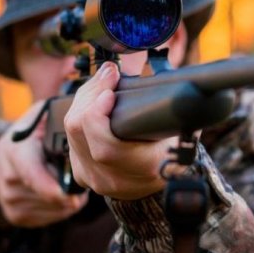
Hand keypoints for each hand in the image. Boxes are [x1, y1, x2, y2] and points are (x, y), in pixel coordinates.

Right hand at [0, 100, 87, 226]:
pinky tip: (60, 195)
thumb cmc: (35, 132)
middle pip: (47, 197)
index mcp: (14, 152)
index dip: (52, 189)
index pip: (32, 175)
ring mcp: (8, 199)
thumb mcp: (44, 117)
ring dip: (67, 202)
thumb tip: (83, 127)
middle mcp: (6, 178)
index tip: (73, 197)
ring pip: (51, 210)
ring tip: (69, 184)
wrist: (10, 149)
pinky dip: (60, 210)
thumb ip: (61, 121)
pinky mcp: (13, 215)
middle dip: (69, 191)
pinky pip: (47, 219)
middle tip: (81, 179)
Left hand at [63, 62, 174, 200]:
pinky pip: (70, 138)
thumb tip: (157, 84)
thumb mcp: (183, 130)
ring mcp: (94, 178)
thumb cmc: (176, 148)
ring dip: (84, 100)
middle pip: (80, 132)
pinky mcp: (81, 173)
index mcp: (145, 170)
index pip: (106, 148)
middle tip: (108, 73)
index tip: (111, 91)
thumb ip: (171, 111)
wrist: (164, 176)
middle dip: (91, 94)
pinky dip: (79, 113)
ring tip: (103, 81)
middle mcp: (115, 179)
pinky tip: (93, 99)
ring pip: (71, 131)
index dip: (99, 115)